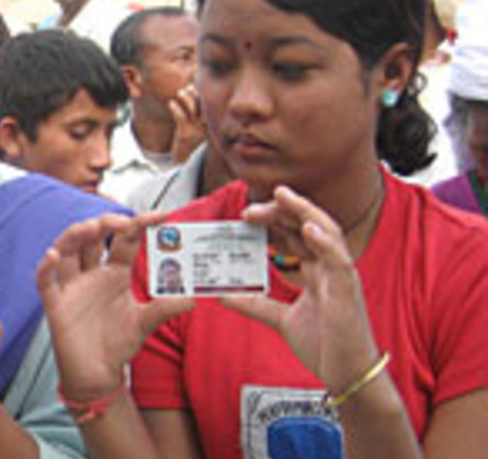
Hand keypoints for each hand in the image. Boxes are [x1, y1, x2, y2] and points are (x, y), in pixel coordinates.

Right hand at [37, 213, 193, 400]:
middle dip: (104, 224)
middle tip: (121, 222)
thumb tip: (191, 298)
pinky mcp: (56, 305)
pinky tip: (52, 256)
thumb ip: (164, 308)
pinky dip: (46, 268)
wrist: (98, 375)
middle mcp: (92, 274)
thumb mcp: (145, 324)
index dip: (139, 225)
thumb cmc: (118, 345)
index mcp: (115, 274)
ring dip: (74, 236)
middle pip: (92, 238)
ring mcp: (72, 287)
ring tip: (89, 228)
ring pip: (66, 251)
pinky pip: (46, 282)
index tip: (159, 216)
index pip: (125, 240)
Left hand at [168, 85, 204, 163]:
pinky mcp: (185, 134)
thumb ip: (195, 110)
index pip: (207, 105)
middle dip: (195, 95)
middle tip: (186, 88)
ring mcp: (196, 130)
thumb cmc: (188, 136)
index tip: (192, 86)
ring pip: (193, 110)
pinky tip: (170, 103)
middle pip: (202, 106)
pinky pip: (181, 118)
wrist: (183, 157)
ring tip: (179, 92)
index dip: (200, 94)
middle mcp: (205, 125)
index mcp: (209, 122)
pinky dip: (176, 109)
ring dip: (186, 99)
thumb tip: (190, 89)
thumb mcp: (195, 124)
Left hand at [222, 186, 380, 392]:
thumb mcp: (280, 320)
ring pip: (327, 233)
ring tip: (282, 196)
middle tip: (250, 209)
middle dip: (280, 212)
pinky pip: (340, 261)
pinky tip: (309, 228)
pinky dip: (326, 242)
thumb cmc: (324, 346)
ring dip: (304, 212)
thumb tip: (223, 294)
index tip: (247, 215)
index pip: (295, 235)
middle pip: (307, 227)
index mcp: (317, 272)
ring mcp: (341, 278)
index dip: (274, 220)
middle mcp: (330, 269)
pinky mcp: (349, 293)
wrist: (347, 376)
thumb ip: (255, 304)